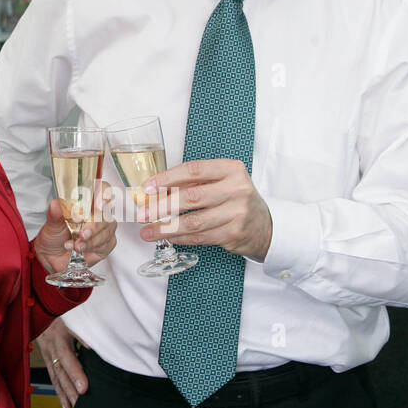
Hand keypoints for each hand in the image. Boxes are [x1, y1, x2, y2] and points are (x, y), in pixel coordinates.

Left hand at [32, 181, 116, 274]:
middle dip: (94, 226)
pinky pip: (106, 245)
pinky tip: (80, 250)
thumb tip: (55, 204)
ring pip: (106, 232)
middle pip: (106, 214)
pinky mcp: (106, 245)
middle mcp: (98, 214)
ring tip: (75, 245)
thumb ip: (55, 214)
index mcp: (86, 202)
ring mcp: (104, 229)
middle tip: (82, 234)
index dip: (104, 192)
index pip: (102, 189)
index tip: (100, 201)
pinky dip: (92, 248)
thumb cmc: (54, 235)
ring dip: (90, 241)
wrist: (51, 256)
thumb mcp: (51, 224)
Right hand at [37, 318, 88, 407]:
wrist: (39, 307)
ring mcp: (47, 353)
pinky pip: (52, 376)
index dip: (75, 373)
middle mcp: (51, 347)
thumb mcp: (71, 316)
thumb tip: (93, 345)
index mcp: (58, 336)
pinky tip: (65, 403)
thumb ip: (81, 331)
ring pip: (55, 376)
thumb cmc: (59, 311)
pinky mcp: (47, 357)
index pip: (67, 357)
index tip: (83, 388)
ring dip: (63, 393)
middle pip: (60, 371)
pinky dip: (58, 391)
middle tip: (79, 403)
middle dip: (69, 389)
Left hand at [141, 158, 272, 259]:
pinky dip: (180, 238)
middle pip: (191, 197)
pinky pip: (200, 237)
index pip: (193, 170)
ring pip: (194, 221)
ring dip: (166, 228)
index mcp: (231, 169)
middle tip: (142, 213)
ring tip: (147, 231)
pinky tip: (167, 237)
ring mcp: (238, 213)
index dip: (167, 178)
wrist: (266, 225)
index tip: (147, 187)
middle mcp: (237, 189)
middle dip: (161, 206)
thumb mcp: (221, 181)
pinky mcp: (234, 234)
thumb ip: (193, 182)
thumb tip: (155, 191)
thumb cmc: (235, 198)